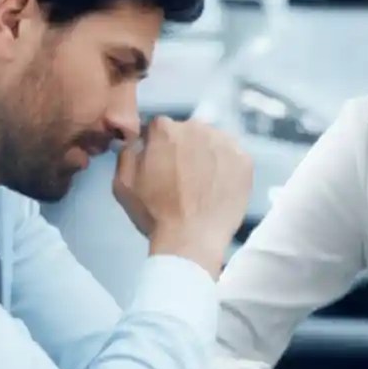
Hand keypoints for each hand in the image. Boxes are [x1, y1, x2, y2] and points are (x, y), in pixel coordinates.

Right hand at [113, 117, 251, 277]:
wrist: (191, 240)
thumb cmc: (154, 214)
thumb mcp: (123, 184)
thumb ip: (127, 154)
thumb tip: (136, 142)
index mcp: (165, 130)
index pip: (160, 129)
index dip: (159, 147)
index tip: (162, 165)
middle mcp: (196, 128)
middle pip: (189, 132)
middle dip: (185, 149)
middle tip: (184, 177)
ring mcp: (224, 143)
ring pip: (213, 142)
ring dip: (208, 156)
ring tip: (204, 183)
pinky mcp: (244, 160)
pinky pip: (233, 157)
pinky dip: (227, 168)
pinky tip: (220, 187)